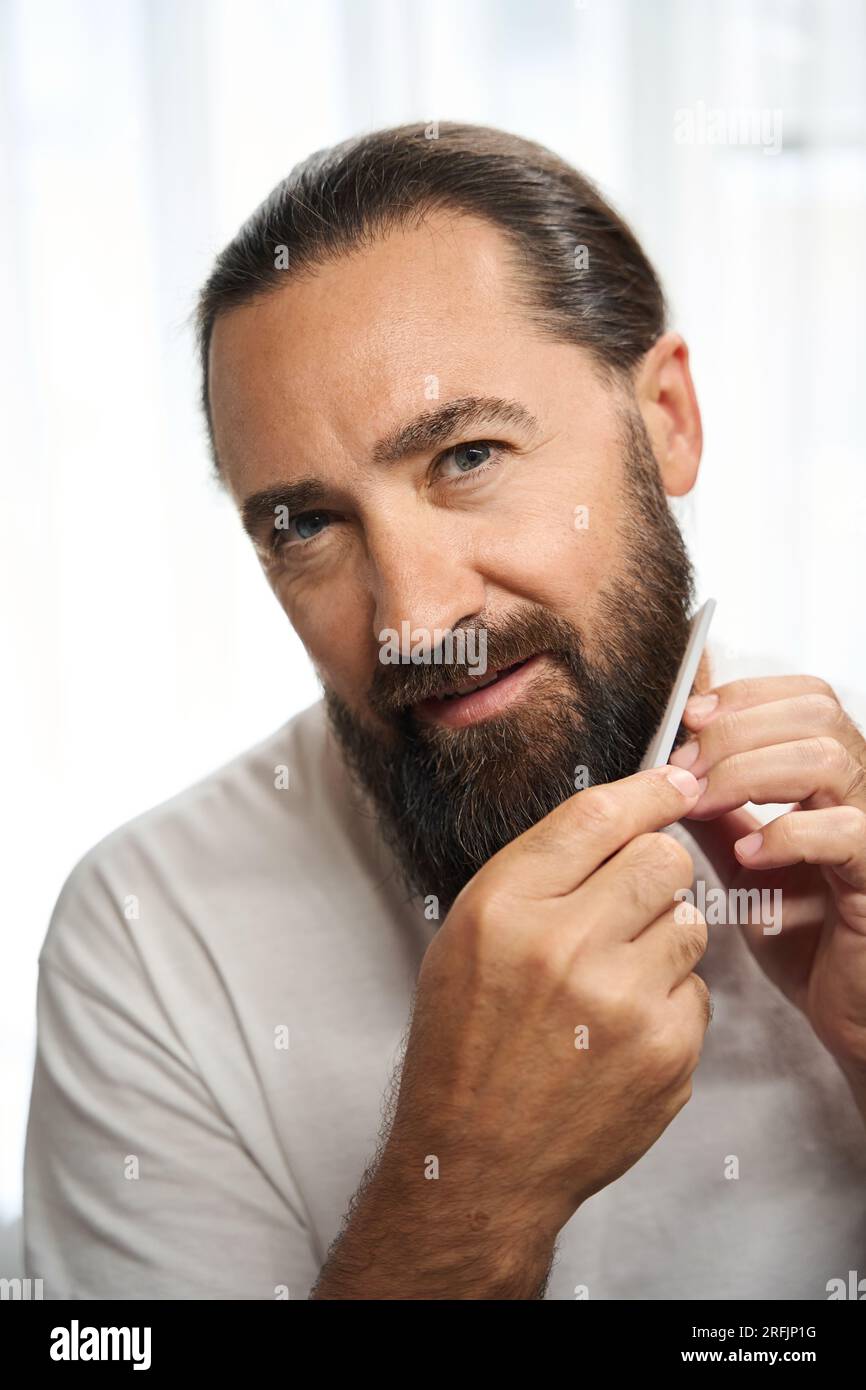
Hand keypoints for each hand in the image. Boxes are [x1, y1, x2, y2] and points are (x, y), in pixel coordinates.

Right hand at [388, 764, 708, 1234]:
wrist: (476, 1159)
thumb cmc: (465, 1044)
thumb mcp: (467, 937)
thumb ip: (538, 875)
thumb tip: (621, 819)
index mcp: (504, 907)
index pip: (597, 815)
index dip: (647, 789)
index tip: (675, 781)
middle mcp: (563, 946)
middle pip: (663, 857)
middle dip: (657, 868)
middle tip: (634, 899)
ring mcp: (621, 1002)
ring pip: (690, 920)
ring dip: (663, 937)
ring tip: (616, 976)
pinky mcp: (665, 1051)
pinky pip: (697, 989)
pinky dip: (669, 1001)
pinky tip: (622, 1029)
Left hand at [671, 675, 865, 1071]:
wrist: (850, 1015)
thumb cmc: (808, 940)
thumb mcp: (749, 864)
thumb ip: (719, 814)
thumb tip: (668, 770)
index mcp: (835, 778)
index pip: (805, 696)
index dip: (745, 697)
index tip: (690, 722)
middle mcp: (864, 791)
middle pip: (813, 714)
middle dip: (735, 732)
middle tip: (683, 772)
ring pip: (826, 757)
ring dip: (749, 772)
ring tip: (703, 805)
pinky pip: (846, 832)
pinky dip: (787, 834)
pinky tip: (750, 856)